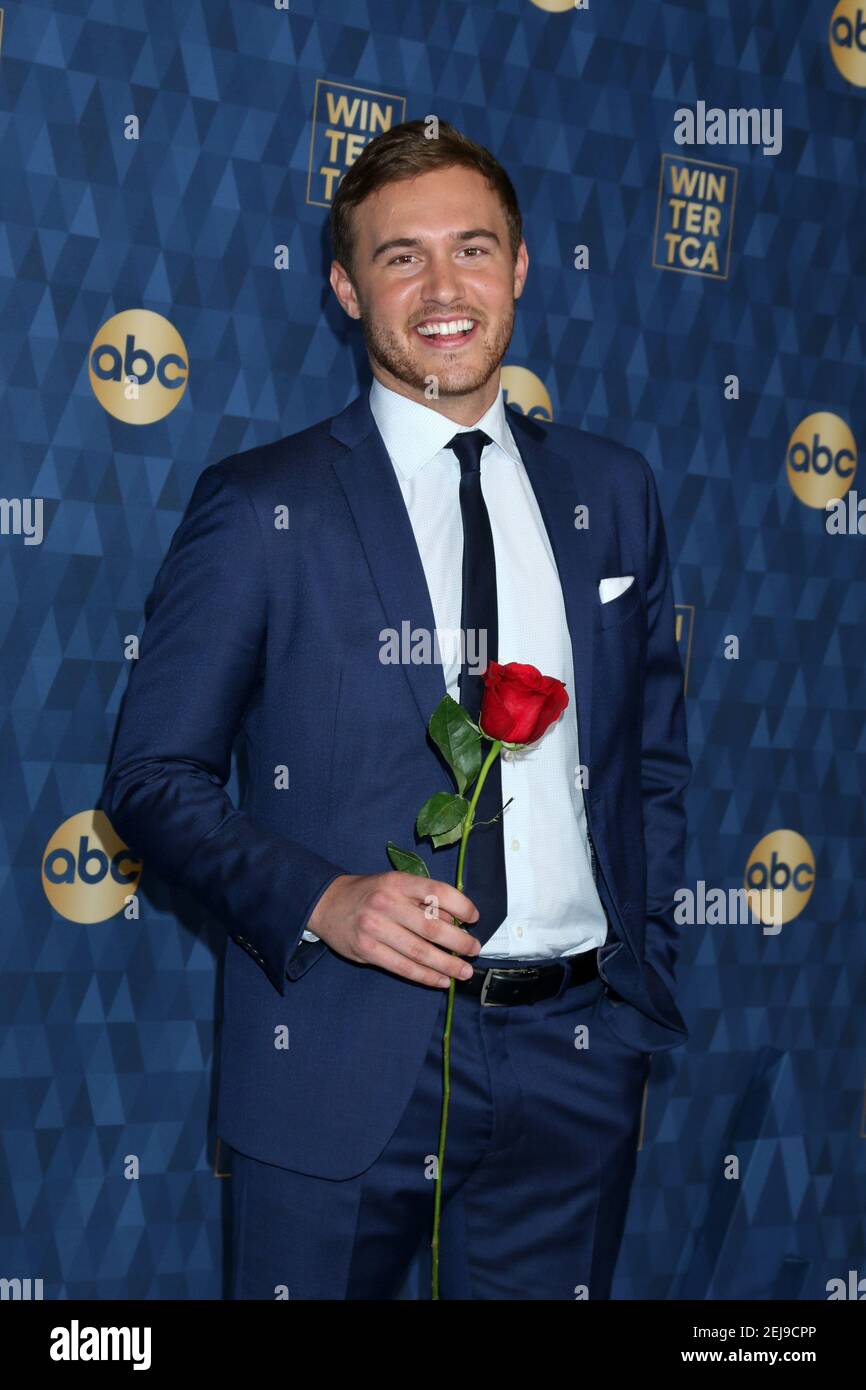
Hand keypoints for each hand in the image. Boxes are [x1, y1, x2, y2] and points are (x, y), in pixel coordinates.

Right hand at [306, 871, 481, 986]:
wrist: (327, 904)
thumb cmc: (369, 894)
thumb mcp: (396, 884)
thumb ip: (423, 899)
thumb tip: (456, 918)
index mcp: (398, 883)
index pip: (437, 892)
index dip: (461, 905)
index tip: (474, 918)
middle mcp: (387, 904)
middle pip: (431, 927)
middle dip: (459, 942)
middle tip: (474, 950)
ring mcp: (375, 929)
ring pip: (419, 952)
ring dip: (446, 965)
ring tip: (463, 972)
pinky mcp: (367, 950)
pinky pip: (403, 967)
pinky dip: (425, 976)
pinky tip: (441, 980)